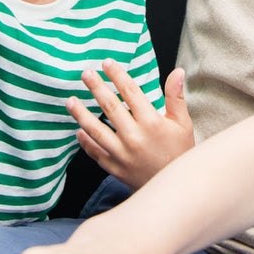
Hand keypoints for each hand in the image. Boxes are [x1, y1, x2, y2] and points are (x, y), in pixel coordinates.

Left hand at [71, 63, 194, 188]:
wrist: (177, 189)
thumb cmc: (180, 152)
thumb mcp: (183, 123)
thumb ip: (176, 97)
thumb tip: (177, 71)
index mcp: (152, 123)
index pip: (131, 92)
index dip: (118, 75)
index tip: (107, 63)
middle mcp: (135, 137)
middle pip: (110, 107)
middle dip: (96, 87)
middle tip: (85, 74)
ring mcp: (122, 154)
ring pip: (96, 130)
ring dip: (81, 114)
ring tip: (70, 101)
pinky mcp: (115, 168)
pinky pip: (95, 152)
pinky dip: (85, 142)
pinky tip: (79, 131)